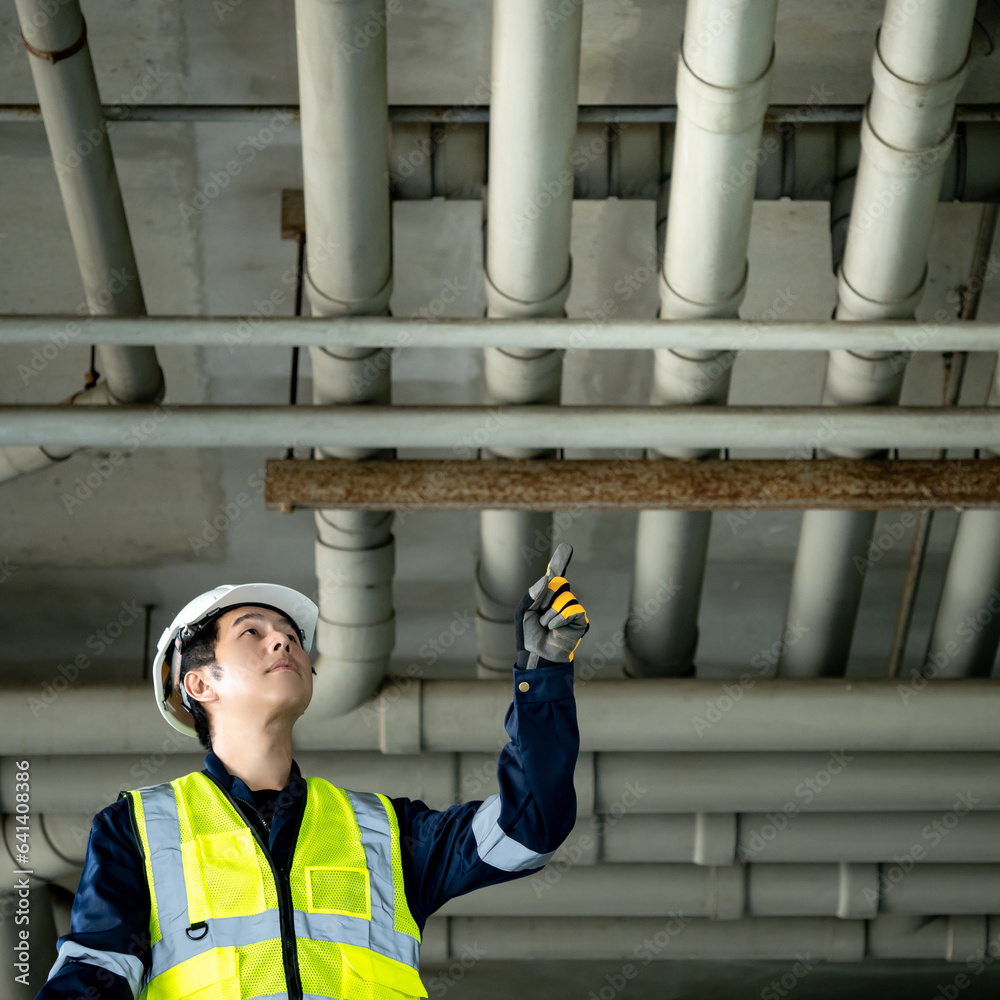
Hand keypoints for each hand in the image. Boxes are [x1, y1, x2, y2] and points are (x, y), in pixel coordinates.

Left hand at [514, 542, 589, 667]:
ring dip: (550, 613)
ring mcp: (571, 608)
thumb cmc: (528, 635)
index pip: (554, 574)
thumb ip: (532, 594)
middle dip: (546, 595)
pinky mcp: (580, 619)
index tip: (567, 547)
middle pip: (559, 581)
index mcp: (546, 595)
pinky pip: (573, 609)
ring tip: (547, 625)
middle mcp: (560, 599)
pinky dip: (560, 618)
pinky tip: (554, 627)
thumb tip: (548, 578)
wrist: (537, 656)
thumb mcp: (522, 612)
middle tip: (540, 612)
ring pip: (565, 597)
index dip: (560, 560)